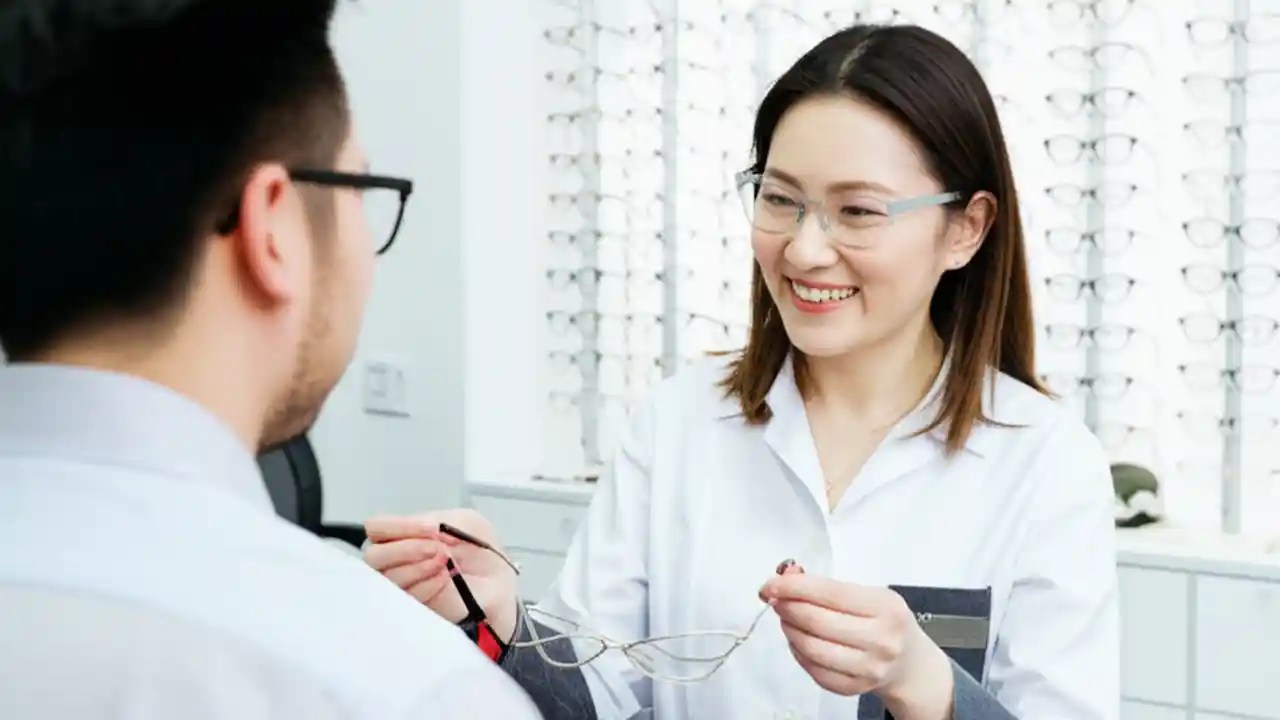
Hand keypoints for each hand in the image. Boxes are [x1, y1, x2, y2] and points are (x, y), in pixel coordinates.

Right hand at [363, 509, 518, 642]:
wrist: (498, 583)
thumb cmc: (480, 551)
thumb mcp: (464, 521)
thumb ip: (437, 519)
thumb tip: (418, 532)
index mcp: (406, 532)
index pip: (378, 527)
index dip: (399, 526)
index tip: (431, 528)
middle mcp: (397, 557)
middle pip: (373, 555)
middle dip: (407, 549)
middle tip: (437, 548)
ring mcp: (403, 583)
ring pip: (387, 577)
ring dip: (419, 567)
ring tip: (446, 563)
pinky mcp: (412, 605)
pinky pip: (406, 596)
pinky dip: (427, 585)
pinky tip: (446, 578)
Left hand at [760, 564, 953, 719]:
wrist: (909, 662)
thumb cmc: (885, 621)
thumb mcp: (868, 594)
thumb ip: (827, 586)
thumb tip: (787, 577)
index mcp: (886, 608)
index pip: (830, 593)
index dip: (794, 587)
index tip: (772, 583)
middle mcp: (881, 640)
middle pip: (817, 621)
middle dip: (787, 606)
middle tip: (775, 598)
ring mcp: (869, 668)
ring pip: (811, 648)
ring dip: (789, 629)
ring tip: (786, 618)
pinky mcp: (855, 688)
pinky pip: (814, 670)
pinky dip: (798, 652)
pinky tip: (799, 640)